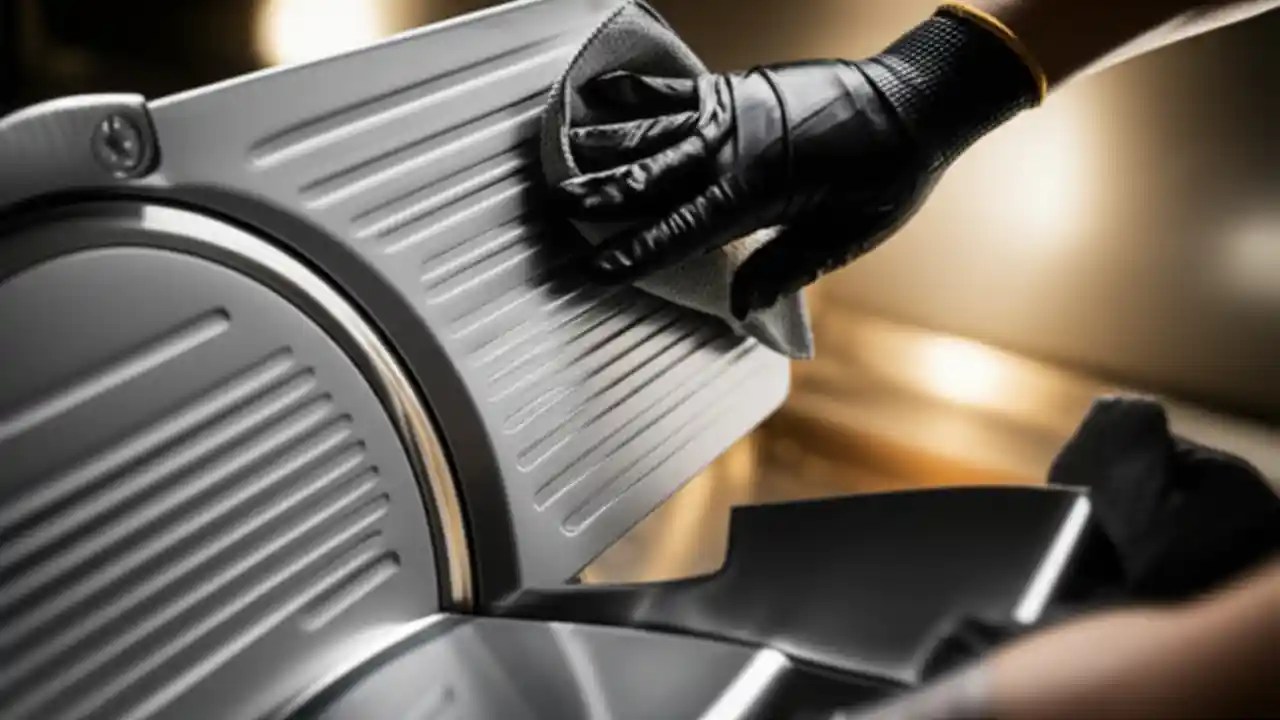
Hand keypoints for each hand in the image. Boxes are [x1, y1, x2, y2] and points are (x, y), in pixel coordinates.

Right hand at [556, 8, 1040, 317]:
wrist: (914, 99)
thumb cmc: (888, 173)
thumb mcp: (845, 234)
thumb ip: (787, 266)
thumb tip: (743, 306)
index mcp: (755, 193)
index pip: (677, 231)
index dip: (632, 252)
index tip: (591, 268)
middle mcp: (731, 148)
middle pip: (649, 176)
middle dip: (600, 196)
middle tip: (554, 210)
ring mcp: (730, 111)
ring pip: (651, 130)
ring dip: (604, 144)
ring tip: (560, 152)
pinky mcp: (736, 86)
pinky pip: (674, 88)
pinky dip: (635, 91)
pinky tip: (599, 91)